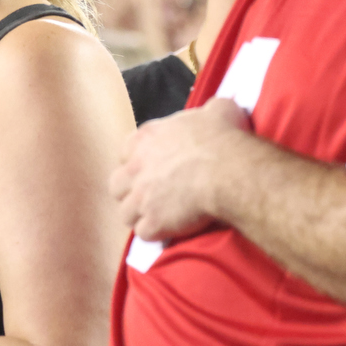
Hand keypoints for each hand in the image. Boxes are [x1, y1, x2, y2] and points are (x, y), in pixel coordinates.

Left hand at [108, 97, 251, 241]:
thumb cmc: (223, 138)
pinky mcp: (153, 222)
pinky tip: (169, 232)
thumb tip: (217, 110)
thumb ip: (208, 110)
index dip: (138, 163)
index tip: (153, 169)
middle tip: (150, 197)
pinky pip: (145, 234)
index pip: (125, 153)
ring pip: (126, 213)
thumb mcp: (218, 110)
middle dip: (130, 192)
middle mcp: (136, 166)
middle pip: (117, 185)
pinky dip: (156, 234)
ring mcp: (141, 196)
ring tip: (158, 218)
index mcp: (146, 138)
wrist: (229, 171)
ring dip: (140, 216)